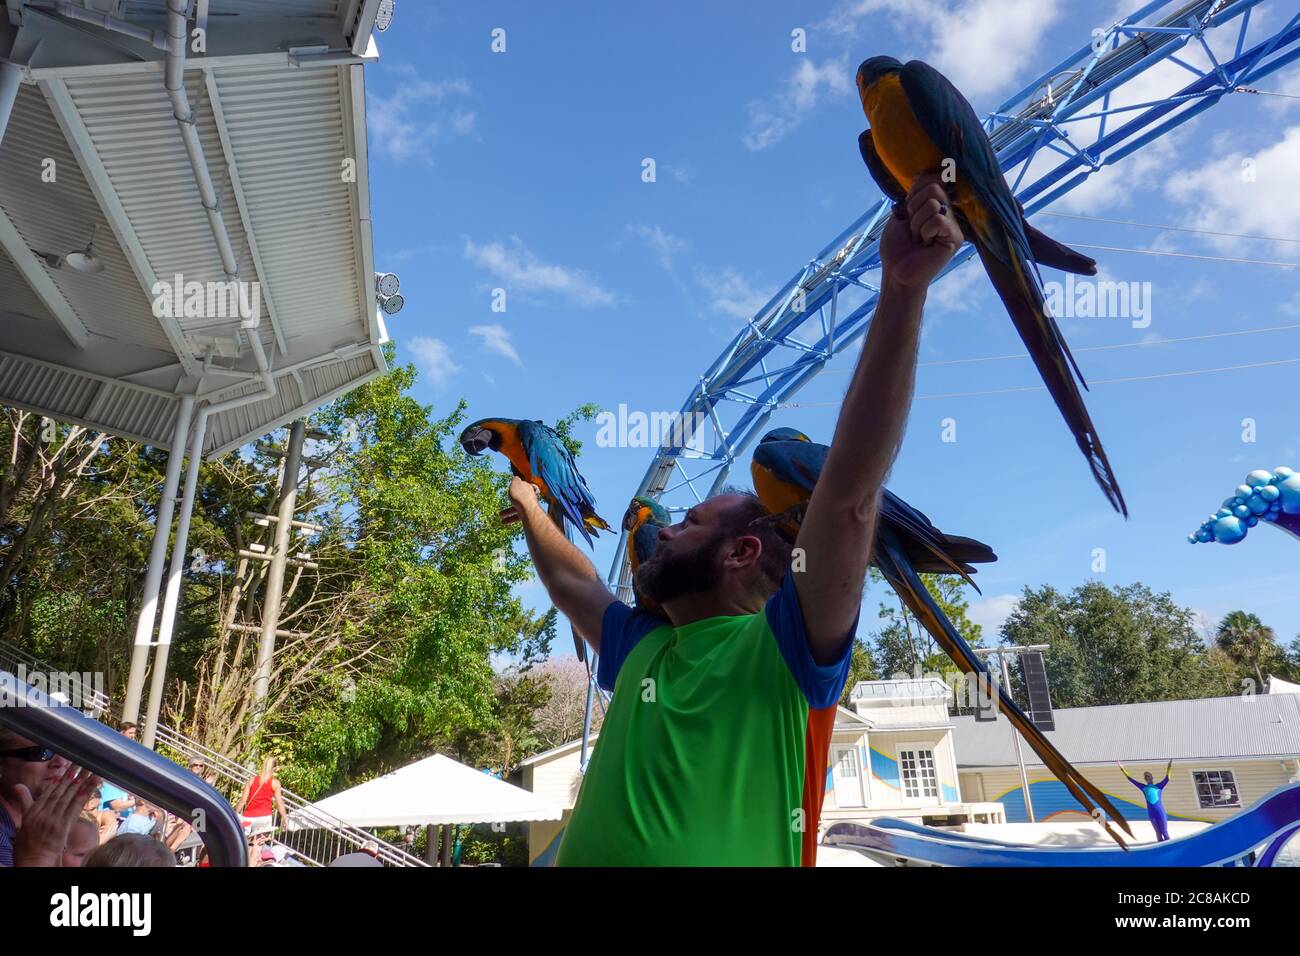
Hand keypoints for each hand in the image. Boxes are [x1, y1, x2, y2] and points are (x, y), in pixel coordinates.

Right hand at [12, 766, 101, 866]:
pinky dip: (85, 793)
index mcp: (33, 810)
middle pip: (61, 790)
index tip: (70, 767)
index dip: (60, 778)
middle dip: (72, 775)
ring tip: (91, 769)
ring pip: (70, 796)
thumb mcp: (22, 821)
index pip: (49, 791)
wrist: (32, 861)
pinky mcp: (63, 826)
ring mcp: (53, 819)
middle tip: (83, 762)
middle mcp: (43, 812)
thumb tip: (18, 786)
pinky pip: (76, 806)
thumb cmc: (27, 844)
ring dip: (82, 781)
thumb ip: (24, 802)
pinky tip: (93, 784)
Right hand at [500, 476, 541, 525]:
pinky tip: (503, 522)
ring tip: (500, 515)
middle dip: (510, 501)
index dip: (519, 486)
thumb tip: (515, 477)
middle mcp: (530, 497)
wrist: (528, 510)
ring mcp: (529, 507)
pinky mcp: (527, 516)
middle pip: (519, 498)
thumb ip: (515, 480)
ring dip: (507, 512)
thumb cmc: (520, 495)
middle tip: (506, 498)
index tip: (514, 488)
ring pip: (517, 509)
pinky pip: (517, 517)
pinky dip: (510, 519)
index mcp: (528, 488)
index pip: (524, 485)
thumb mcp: (515, 484)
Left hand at [879, 173, 962, 291]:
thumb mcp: (901, 215)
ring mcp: (953, 224)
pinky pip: (938, 220)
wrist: (897, 273)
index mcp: (934, 205)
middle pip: (933, 187)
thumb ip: (915, 194)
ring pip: (933, 203)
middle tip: (912, 229)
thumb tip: (929, 174)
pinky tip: (925, 245)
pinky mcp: (956, 237)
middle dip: (914, 208)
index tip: (907, 212)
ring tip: (918, 239)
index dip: (914, 193)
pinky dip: (924, 231)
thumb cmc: (897, 248)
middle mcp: (946, 212)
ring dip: (916, 223)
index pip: (929, 179)